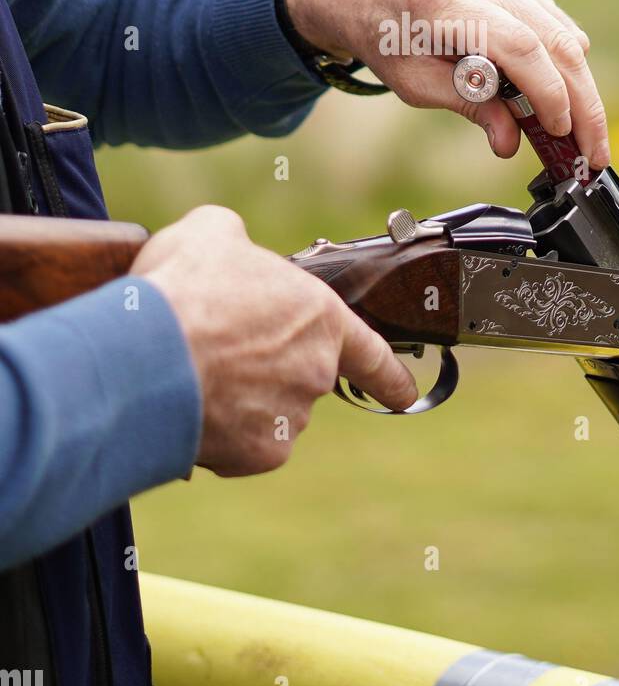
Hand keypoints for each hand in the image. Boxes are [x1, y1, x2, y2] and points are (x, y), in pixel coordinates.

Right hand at [131, 205, 417, 475]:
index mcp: (320, 317)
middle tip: (219, 350)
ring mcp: (292, 417)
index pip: (372, 353)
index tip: (405, 394)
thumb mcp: (212, 232)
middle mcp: (316, 372)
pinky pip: (240, 445)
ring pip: (268, 412)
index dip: (390, 376)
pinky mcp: (258, 453)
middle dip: (266, 369)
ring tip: (195, 373)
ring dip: (240, 400)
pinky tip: (190, 406)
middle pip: (300, 376)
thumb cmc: (184, 288)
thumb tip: (231, 250)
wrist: (145, 356)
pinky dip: (219, 433)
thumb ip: (237, 241)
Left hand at [284, 0, 609, 168]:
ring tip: (582, 138)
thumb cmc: (387, 36)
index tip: (562, 133)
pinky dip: (565, 65)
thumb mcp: (414, 83)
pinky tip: (555, 95)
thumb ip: (468, 106)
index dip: (550, 93)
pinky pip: (559, 26)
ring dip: (582, 91)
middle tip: (594, 154)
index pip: (520, 47)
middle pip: (558, 44)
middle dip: (585, 106)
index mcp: (448, 4)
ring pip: (568, 37)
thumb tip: (510, 142)